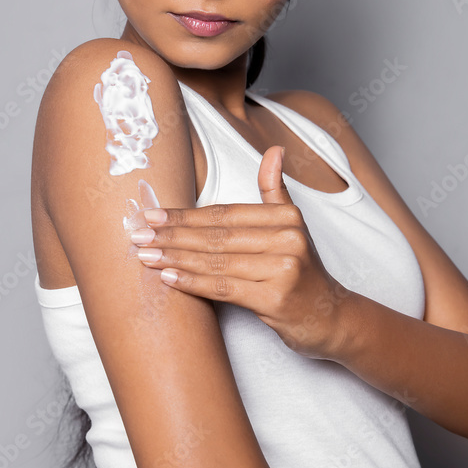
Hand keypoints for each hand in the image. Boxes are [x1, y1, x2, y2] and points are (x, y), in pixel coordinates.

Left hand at [130, 145, 353, 360]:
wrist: (330, 317)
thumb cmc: (302, 271)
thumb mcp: (293, 226)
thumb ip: (275, 190)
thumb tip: (274, 150)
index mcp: (286, 217)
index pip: (224, 214)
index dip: (185, 215)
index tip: (152, 215)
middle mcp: (287, 239)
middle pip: (217, 236)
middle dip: (172, 236)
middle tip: (137, 235)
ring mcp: (284, 269)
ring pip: (217, 262)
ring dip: (175, 259)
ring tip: (146, 256)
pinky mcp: (276, 299)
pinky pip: (225, 288)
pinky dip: (193, 283)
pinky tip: (169, 278)